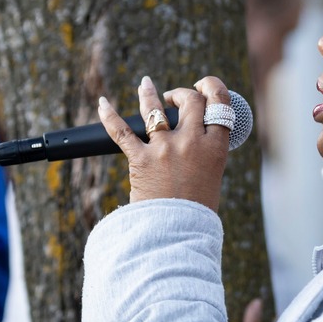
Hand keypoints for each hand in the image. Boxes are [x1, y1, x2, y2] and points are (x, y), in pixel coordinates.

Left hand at [97, 75, 231, 211]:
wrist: (177, 235)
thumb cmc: (196, 212)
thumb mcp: (212, 178)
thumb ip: (205, 154)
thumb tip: (195, 138)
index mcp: (215, 148)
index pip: (220, 103)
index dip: (212, 88)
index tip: (202, 87)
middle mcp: (192, 142)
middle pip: (189, 101)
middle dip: (182, 93)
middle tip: (174, 98)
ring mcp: (165, 149)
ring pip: (154, 108)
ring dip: (149, 94)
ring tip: (146, 85)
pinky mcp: (141, 159)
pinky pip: (121, 131)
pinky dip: (109, 116)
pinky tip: (102, 104)